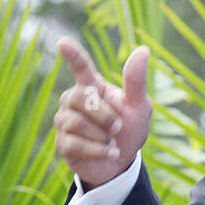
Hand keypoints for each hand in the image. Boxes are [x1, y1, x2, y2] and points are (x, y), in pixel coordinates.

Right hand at [54, 39, 151, 188]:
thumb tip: (143, 49)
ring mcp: (65, 121)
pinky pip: (76, 144)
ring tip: (111, 142)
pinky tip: (109, 153)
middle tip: (118, 127)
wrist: (123, 162)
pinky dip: (99, 151)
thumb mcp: (139, 106)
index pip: (80, 66)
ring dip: (102, 136)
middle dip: (104, 115)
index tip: (63, 42)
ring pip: (77, 122)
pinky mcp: (62, 144)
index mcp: (92, 86)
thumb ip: (136, 81)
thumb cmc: (129, 129)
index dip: (73, 55)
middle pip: (81, 98)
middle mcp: (73, 100)